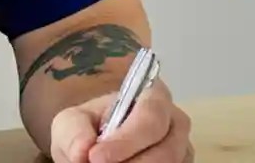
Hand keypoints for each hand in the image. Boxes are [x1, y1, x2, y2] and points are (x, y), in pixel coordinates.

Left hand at [50, 83, 192, 162]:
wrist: (94, 148)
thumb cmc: (88, 129)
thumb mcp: (71, 123)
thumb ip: (74, 132)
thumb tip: (83, 151)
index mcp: (153, 96)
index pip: (151, 116)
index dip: (126, 141)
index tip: (96, 157)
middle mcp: (176, 124)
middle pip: (166, 150)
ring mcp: (183, 151)